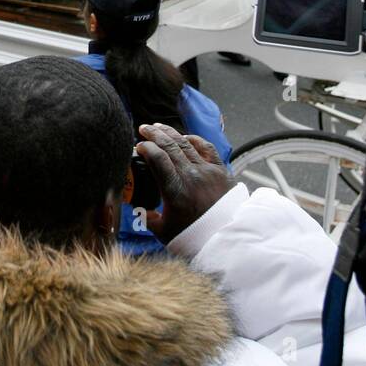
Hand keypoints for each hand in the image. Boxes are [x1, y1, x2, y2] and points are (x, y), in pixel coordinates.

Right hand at [135, 123, 232, 243]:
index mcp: (175, 190)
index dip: (146, 148)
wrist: (227, 238)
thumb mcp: (164, 232)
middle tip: (143, 128)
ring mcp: (207, 171)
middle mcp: (191, 176)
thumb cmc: (195, 237)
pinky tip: (185, 136)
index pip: (158, 159)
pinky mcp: (221, 170)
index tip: (139, 146)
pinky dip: (194, 139)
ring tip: (159, 127)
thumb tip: (139, 210)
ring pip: (186, 144)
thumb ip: (148, 219)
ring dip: (170, 133)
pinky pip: (207, 147)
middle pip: (170, 146)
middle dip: (154, 134)